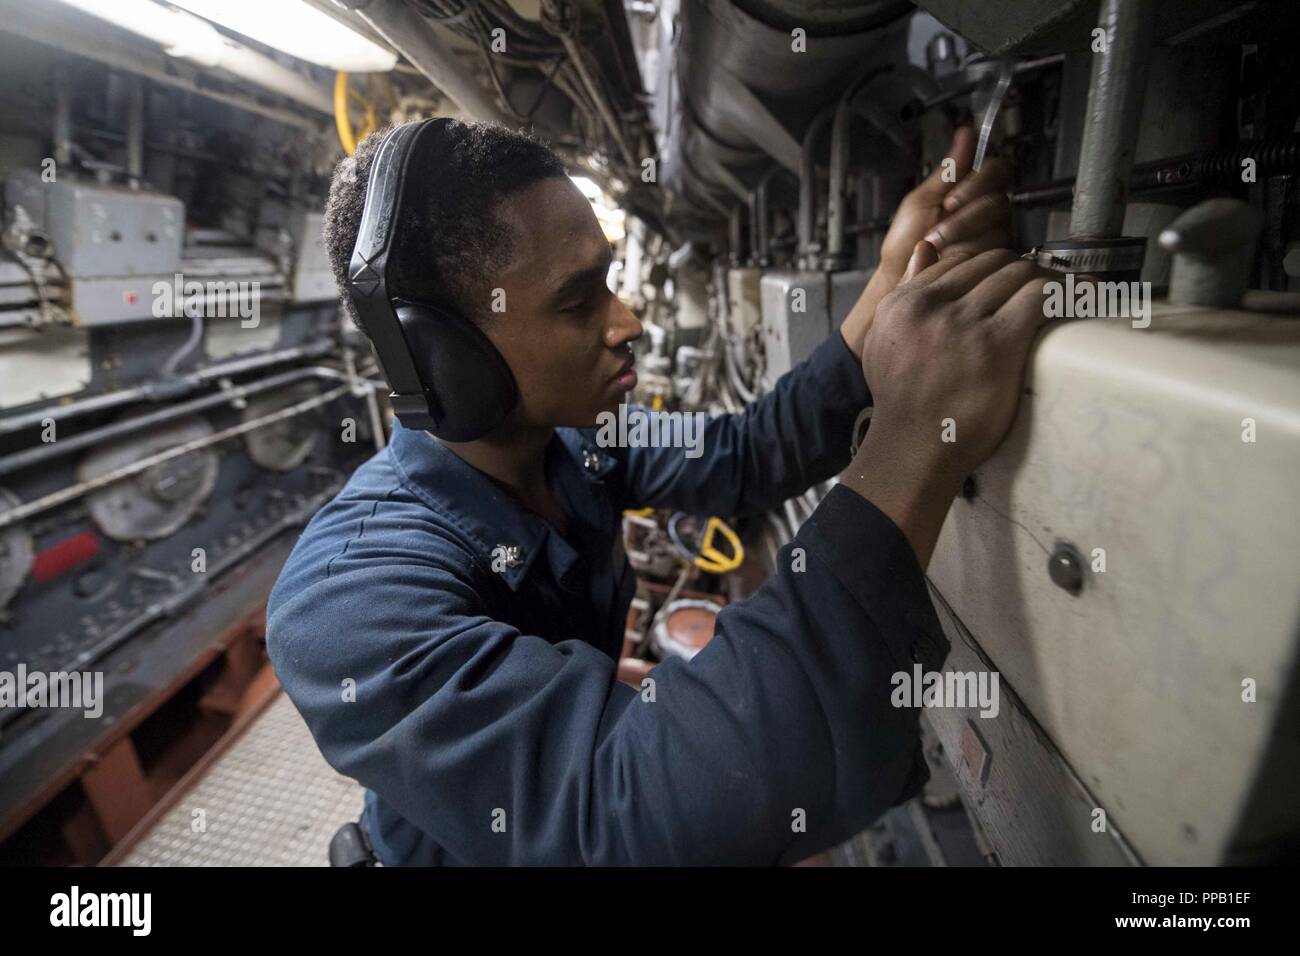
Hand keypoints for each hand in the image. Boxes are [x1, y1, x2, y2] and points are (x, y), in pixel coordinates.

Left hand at [840, 126, 1013, 358]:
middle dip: (967, 213)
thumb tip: (966, 132)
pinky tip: (951, 257)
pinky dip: (970, 251)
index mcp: (971, 191)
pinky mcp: (996, 261)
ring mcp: (995, 236)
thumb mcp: (921, 201)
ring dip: (964, 233)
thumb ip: (947, 170)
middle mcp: (988, 212)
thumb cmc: (906, 241)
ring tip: (936, 245)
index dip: (978, 182)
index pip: (998, 170)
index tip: (950, 200)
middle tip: (942, 223)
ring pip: (999, 225)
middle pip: (999, 199)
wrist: (898, 278)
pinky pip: (999, 249)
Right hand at [841, 244, 1055, 564]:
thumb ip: (901, 294)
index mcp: (903, 303)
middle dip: (1020, 269)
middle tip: (1041, 285)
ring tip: (1065, 292)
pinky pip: (1040, 297)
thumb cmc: (901, 404)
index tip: (1011, 278)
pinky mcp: (997, 344)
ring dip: (1046, 278)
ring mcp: (964, 324)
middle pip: (991, 262)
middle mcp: (931, 306)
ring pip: (1018, 273)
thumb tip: (925, 247)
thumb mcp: (882, 342)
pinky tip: (1086, 295)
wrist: (913, 451)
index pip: (957, 260)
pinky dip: (1067, 291)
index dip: (990, 266)